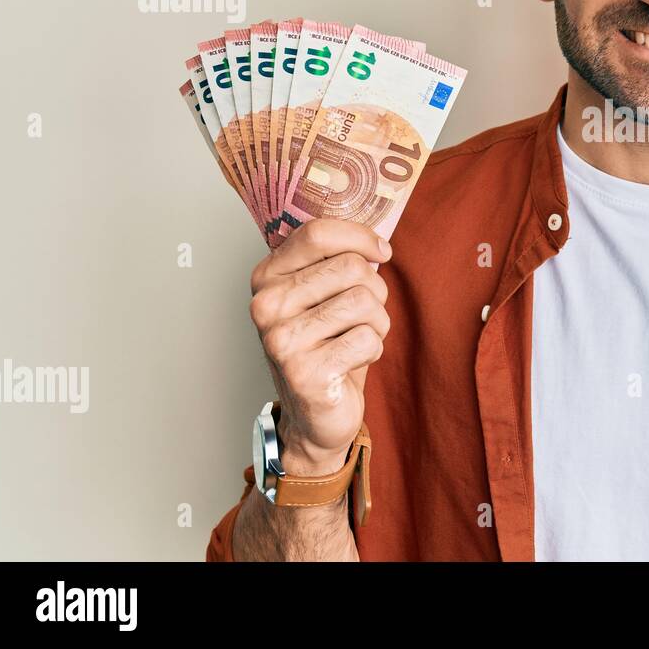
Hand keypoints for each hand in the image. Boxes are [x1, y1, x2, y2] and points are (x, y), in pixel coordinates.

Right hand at [248, 219, 391, 475]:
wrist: (315, 415)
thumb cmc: (327, 346)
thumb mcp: (324, 295)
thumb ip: (337, 260)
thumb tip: (376, 241)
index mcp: (267, 277)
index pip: (318, 233)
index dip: (361, 237)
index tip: (382, 252)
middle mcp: (266, 305)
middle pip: (351, 267)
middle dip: (374, 291)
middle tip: (362, 316)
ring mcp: (281, 340)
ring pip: (364, 301)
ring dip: (377, 323)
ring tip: (356, 340)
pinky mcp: (304, 372)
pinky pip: (368, 339)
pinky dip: (373, 350)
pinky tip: (351, 363)